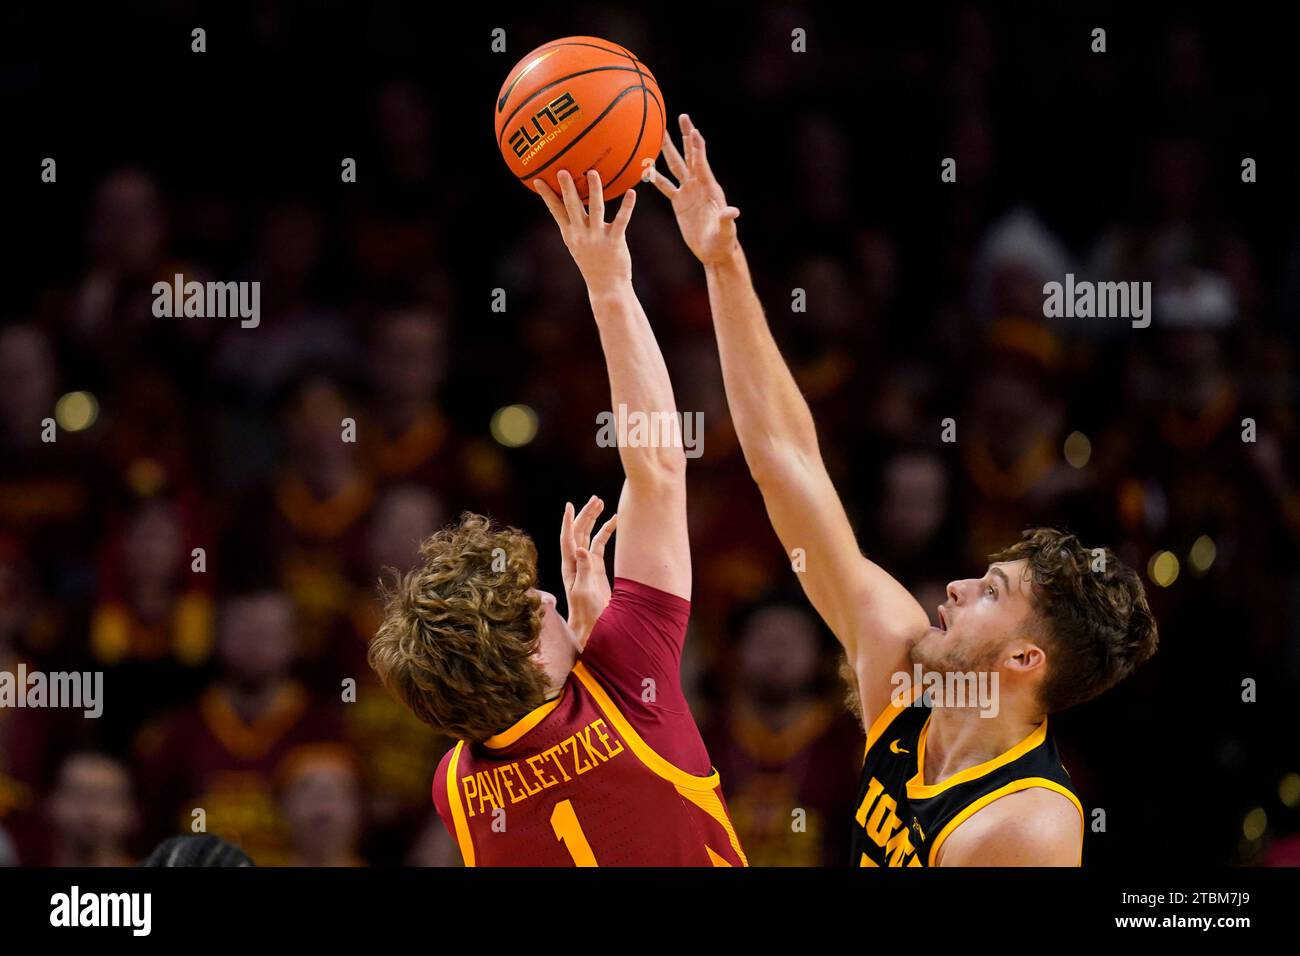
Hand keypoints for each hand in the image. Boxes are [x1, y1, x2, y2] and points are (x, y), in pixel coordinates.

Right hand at [535, 170, 636, 295]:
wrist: (606, 287)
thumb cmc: (593, 263)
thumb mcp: (579, 245)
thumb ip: (576, 226)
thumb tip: (574, 205)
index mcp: (571, 234)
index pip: (555, 211)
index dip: (547, 195)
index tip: (537, 179)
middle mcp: (582, 235)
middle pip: (572, 207)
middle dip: (567, 188)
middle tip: (562, 170)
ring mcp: (598, 238)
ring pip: (596, 210)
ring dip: (594, 190)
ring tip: (593, 173)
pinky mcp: (615, 242)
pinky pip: (621, 220)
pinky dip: (627, 206)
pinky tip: (631, 192)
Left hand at [559, 495, 617, 641]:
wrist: (592, 626)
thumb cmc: (587, 612)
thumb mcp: (585, 591)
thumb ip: (584, 569)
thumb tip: (581, 548)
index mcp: (570, 566)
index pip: (568, 539)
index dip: (569, 521)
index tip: (570, 505)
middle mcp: (576, 562)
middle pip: (579, 532)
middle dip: (586, 515)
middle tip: (595, 499)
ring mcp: (586, 564)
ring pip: (589, 536)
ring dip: (595, 520)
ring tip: (602, 504)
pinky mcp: (597, 568)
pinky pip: (600, 545)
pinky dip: (606, 532)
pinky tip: (614, 522)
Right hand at [650, 113, 740, 265]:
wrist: (714, 251)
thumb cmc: (722, 242)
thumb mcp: (725, 232)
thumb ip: (726, 220)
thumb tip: (732, 212)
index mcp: (709, 188)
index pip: (701, 163)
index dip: (697, 147)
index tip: (693, 129)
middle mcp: (698, 185)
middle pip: (689, 156)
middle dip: (685, 137)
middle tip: (681, 117)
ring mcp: (688, 192)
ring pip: (675, 166)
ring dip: (668, 151)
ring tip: (658, 134)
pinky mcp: (679, 202)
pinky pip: (665, 186)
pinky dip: (655, 177)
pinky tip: (645, 166)